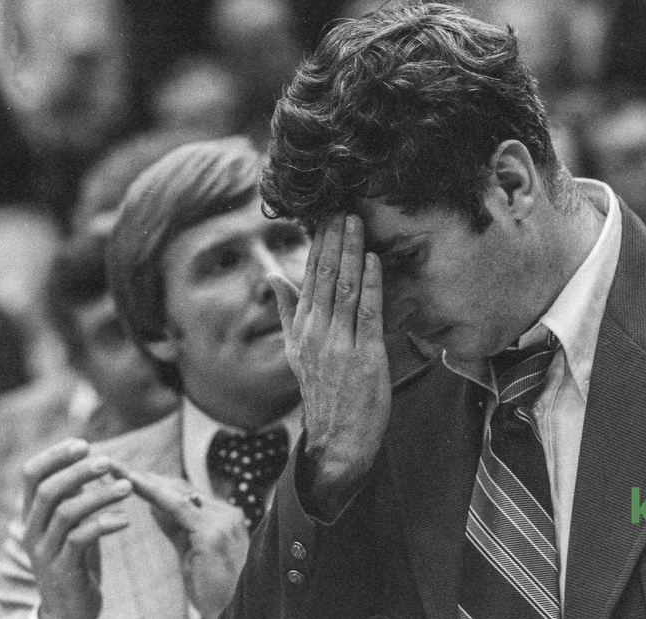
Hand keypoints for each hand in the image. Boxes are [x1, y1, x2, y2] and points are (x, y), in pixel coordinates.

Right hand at [21, 439, 131, 618]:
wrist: (68, 609)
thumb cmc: (74, 558)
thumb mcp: (71, 523)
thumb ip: (73, 496)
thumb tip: (87, 459)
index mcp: (32, 515)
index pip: (30, 476)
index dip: (54, 455)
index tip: (82, 443)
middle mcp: (32, 531)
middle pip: (48, 491)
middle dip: (78, 471)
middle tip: (108, 461)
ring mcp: (44, 552)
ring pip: (66, 513)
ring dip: (99, 495)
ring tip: (127, 487)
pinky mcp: (62, 570)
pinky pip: (80, 540)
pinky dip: (104, 524)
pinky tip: (126, 520)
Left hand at [122, 469, 248, 618]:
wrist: (237, 610)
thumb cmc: (216, 589)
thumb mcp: (192, 554)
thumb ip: (176, 528)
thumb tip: (156, 506)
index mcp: (225, 516)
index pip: (187, 493)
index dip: (159, 484)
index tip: (134, 475)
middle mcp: (226, 513)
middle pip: (181, 488)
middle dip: (148, 477)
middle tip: (118, 466)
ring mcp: (221, 521)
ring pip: (177, 493)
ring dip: (146, 481)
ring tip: (120, 471)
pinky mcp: (211, 533)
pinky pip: (177, 507)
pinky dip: (154, 493)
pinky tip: (134, 485)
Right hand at [269, 214, 390, 516]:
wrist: (337, 439)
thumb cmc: (323, 391)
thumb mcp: (296, 350)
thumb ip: (287, 310)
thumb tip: (272, 277)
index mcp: (301, 328)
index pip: (308, 276)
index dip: (318, 243)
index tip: (325, 214)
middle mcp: (316, 332)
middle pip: (325, 276)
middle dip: (334, 239)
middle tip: (342, 206)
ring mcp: (340, 344)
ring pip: (346, 288)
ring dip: (352, 252)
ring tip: (357, 222)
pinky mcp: (366, 356)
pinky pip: (368, 312)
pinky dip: (372, 284)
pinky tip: (373, 260)